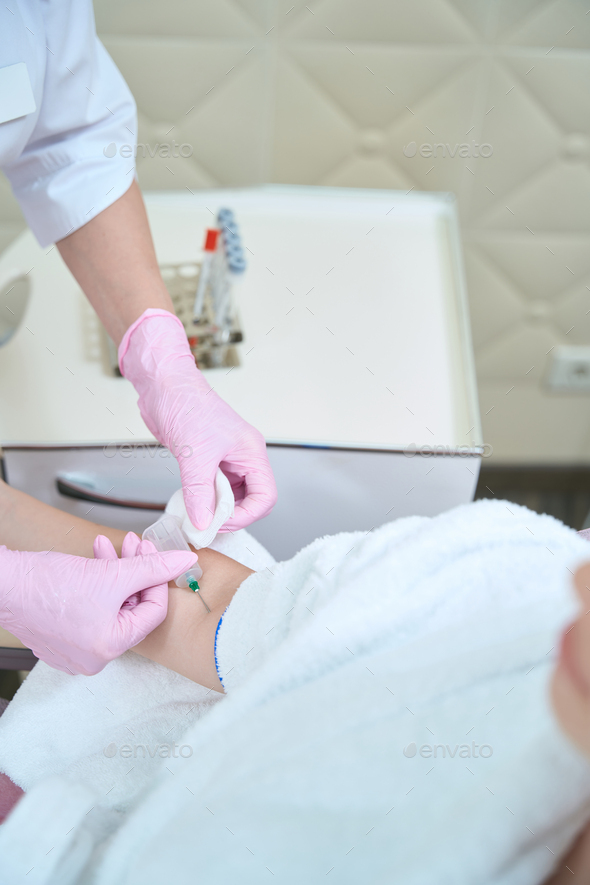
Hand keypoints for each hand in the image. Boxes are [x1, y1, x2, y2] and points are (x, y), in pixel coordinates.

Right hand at [0, 543, 196, 675]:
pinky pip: (91, 613)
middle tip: (133, 545)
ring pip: (110, 608)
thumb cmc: (48, 584)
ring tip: (107, 546)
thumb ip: (154, 567)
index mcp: (109, 648)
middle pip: (130, 610)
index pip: (152, 613)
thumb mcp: (112, 573)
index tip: (155, 557)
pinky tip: (93, 562)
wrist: (3, 583)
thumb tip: (184, 562)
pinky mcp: (59, 640)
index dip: (157, 580)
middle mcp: (93, 658)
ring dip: (115, 574)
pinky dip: (96, 587)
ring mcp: (74, 651)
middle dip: (134, 573)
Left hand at [118, 309, 276, 530]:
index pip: (265, 496)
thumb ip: (199, 492)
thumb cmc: (186, 405)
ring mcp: (226, 460)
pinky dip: (204, 501)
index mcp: (251, 452)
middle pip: (252, 499)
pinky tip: (191, 503)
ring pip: (232, 497)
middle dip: (231, 515)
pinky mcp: (209, 461)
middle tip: (206, 523)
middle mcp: (243, 457)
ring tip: (197, 515)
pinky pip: (214, 490)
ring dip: (216, 510)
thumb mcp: (194, 454)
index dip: (246, 515)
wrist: (163, 387)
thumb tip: (203, 522)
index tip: (220, 522)